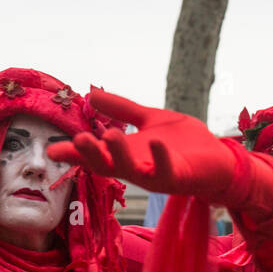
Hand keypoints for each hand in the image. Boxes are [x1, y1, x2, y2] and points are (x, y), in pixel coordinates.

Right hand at [46, 88, 238, 198]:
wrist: (219, 158)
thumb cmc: (184, 142)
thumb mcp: (148, 119)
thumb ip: (122, 109)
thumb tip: (91, 93)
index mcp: (127, 154)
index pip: (95, 155)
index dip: (74, 155)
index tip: (53, 150)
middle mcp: (137, 168)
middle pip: (108, 166)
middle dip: (91, 155)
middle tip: (78, 140)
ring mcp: (157, 176)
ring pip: (133, 171)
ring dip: (120, 155)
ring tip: (110, 134)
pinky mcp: (180, 178)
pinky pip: (167, 171)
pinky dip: (161, 158)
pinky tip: (155, 142)